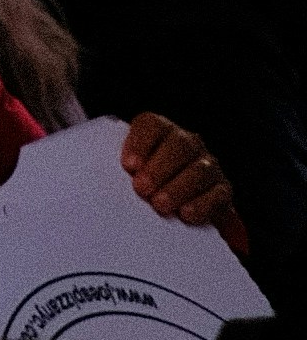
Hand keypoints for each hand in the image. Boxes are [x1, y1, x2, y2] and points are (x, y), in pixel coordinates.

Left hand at [116, 112, 238, 233]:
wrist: (186, 205)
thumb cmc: (150, 183)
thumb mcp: (136, 171)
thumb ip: (128, 168)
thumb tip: (118, 176)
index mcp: (162, 131)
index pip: (152, 125)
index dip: (140, 143)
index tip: (128, 166)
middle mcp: (189, 143)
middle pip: (178, 146)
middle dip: (158, 168)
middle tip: (142, 189)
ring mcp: (209, 165)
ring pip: (199, 169)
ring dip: (178, 188)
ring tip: (160, 205)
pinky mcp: (222, 189)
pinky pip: (217, 194)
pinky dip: (201, 204)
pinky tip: (186, 214)